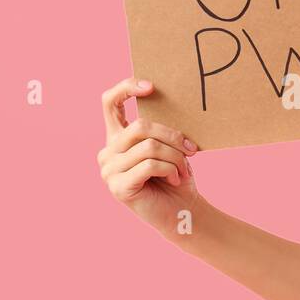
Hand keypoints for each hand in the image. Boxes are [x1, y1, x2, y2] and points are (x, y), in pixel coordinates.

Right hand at [97, 77, 200, 231]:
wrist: (183, 212)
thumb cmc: (177, 177)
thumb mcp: (168, 147)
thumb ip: (159, 129)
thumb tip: (170, 103)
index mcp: (117, 138)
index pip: (109, 102)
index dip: (126, 88)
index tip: (151, 87)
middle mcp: (107, 152)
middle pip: (140, 126)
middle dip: (172, 136)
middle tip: (191, 149)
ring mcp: (109, 171)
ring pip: (149, 147)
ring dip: (175, 157)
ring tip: (184, 169)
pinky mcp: (118, 187)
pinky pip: (150, 165)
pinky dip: (171, 170)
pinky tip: (176, 180)